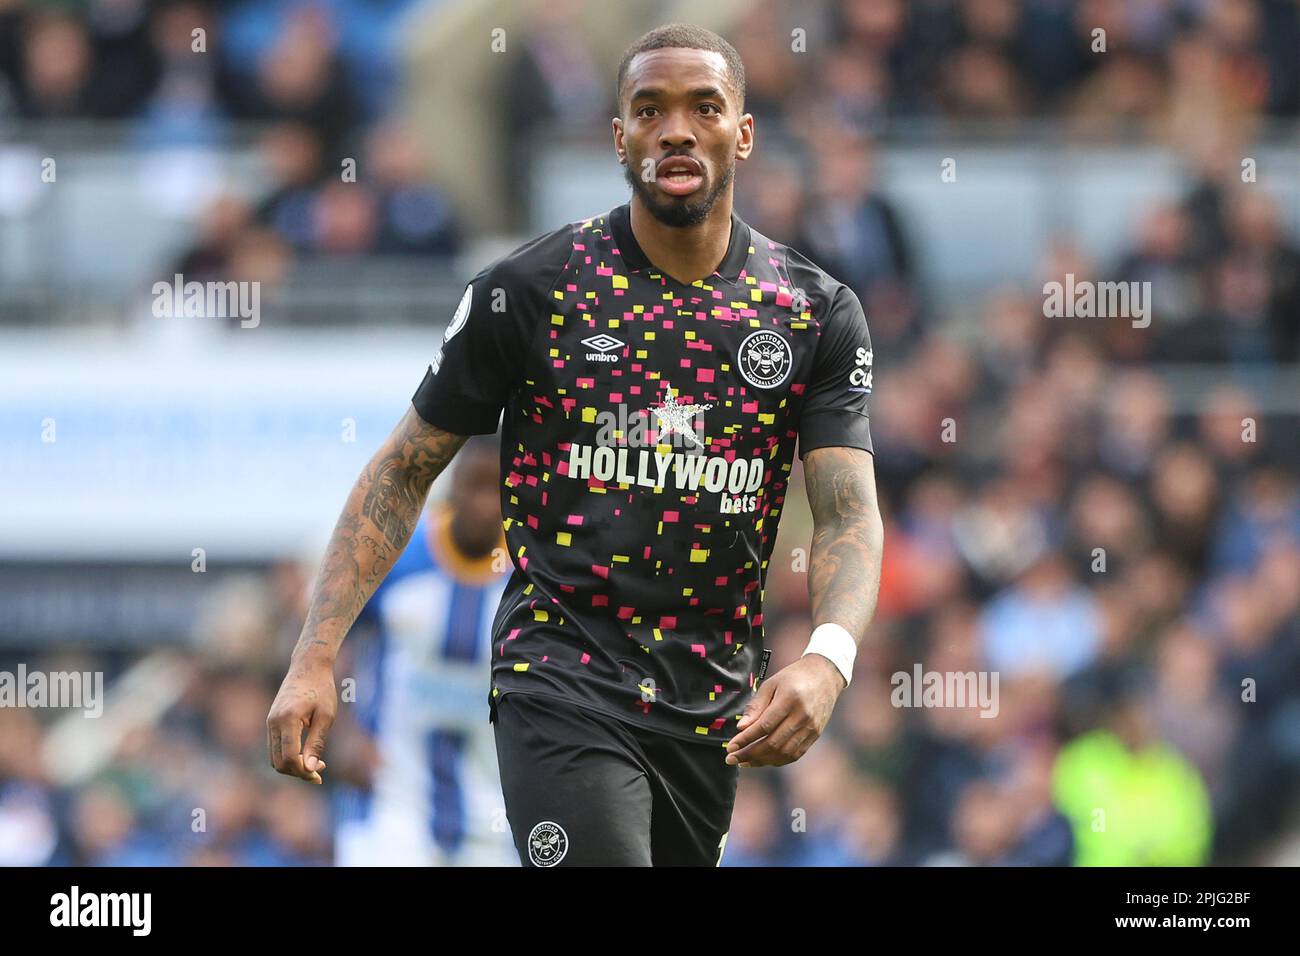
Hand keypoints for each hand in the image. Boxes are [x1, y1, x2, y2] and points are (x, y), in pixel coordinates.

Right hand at [266, 650, 335, 783]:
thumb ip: (317, 742)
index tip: (320, 775)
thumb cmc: (322, 689)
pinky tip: (305, 754)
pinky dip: (288, 757)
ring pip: (274, 758)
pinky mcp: (271, 722)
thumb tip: (311, 769)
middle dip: (298, 772)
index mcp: (287, 719)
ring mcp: (269, 723)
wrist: (308, 666)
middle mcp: (273, 723)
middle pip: (278, 763)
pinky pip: (274, 749)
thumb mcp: (326, 716)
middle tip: (320, 771)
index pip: (289, 757)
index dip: (303, 771)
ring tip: (316, 764)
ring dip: (293, 766)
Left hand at [725, 654, 846, 767]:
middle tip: (732, 759)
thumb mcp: (771, 684)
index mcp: (789, 699)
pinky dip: (777, 760)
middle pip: (773, 743)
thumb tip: (741, 728)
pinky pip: (795, 754)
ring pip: (784, 753)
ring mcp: (811, 727)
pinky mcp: (815, 734)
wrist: (825, 675)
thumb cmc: (793, 677)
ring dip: (762, 761)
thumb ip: (756, 706)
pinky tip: (763, 760)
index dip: (745, 739)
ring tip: (744, 762)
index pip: (764, 726)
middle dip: (749, 754)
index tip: (730, 747)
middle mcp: (802, 716)